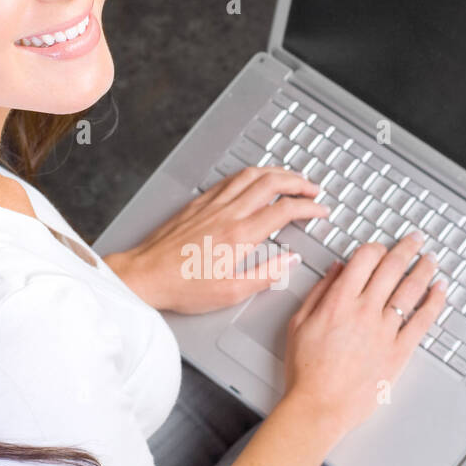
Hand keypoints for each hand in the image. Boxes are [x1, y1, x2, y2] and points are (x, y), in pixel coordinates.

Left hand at [105, 166, 329, 313]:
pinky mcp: (198, 203)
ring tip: (290, 178)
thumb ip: (265, 275)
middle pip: (272, 183)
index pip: (284, 211)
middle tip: (312, 189)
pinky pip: (230, 180)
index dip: (309, 207)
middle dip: (298, 182)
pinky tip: (254, 180)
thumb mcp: (230, 292)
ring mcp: (211, 205)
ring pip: (251, 175)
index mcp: (240, 236)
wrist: (145, 276)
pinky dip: (250, 175)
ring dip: (276, 172)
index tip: (320, 210)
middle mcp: (227, 214)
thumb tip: (289, 261)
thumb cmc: (182, 286)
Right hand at [282, 231, 447, 441]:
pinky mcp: (399, 352)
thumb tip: (336, 269)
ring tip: (431, 258)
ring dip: (424, 269)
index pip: (364, 259)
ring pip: (411, 290)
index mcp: (338, 302)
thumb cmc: (306, 372)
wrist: (319, 407)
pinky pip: (423, 321)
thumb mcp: (299, 324)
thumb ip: (319, 292)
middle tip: (415, 239)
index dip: (376, 247)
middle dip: (407, 248)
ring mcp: (384, 331)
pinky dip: (435, 302)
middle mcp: (364, 311)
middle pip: (392, 268)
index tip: (381, 247)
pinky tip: (440, 290)